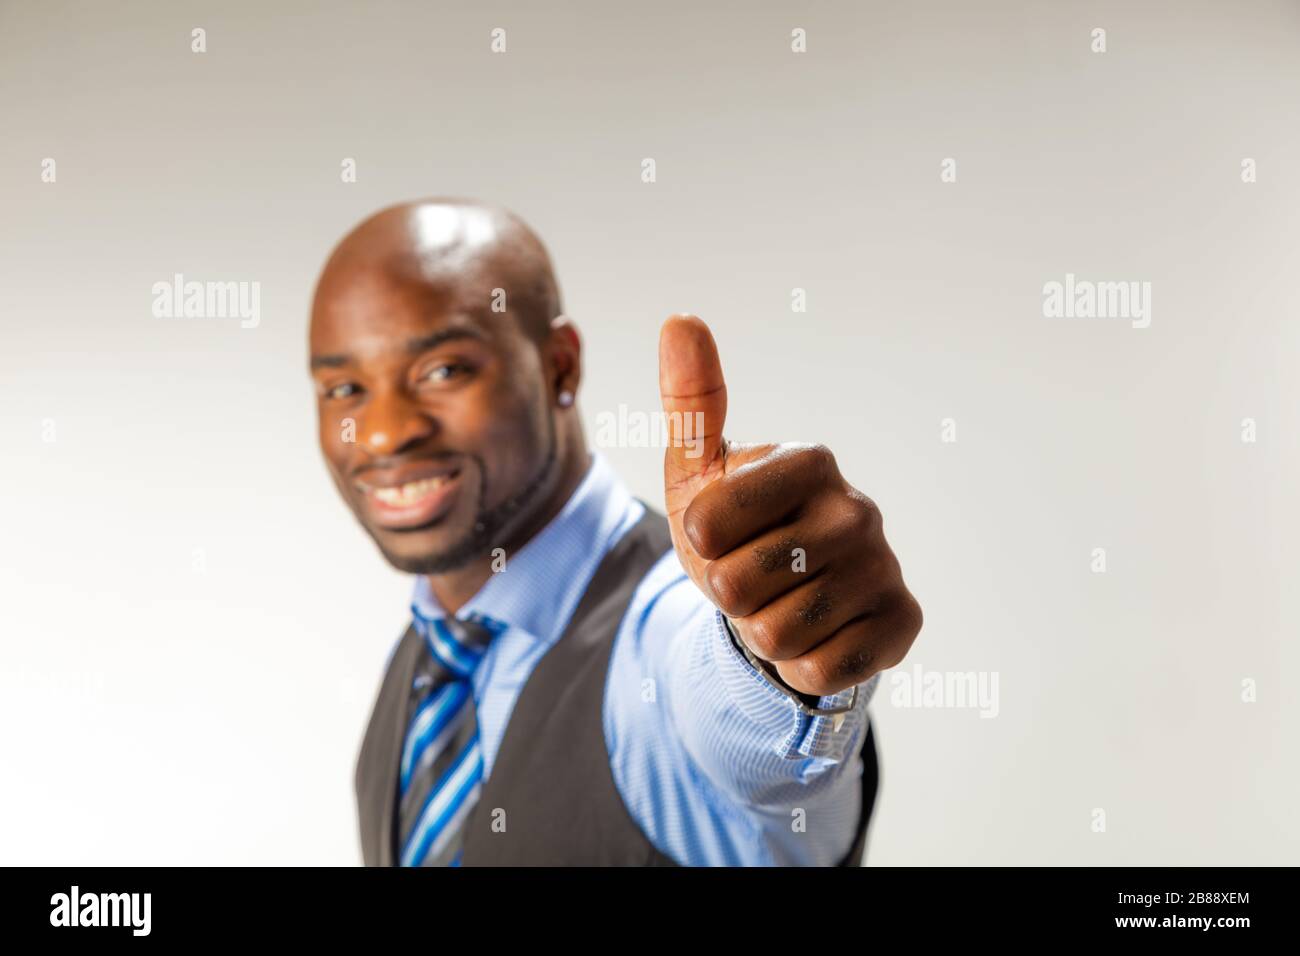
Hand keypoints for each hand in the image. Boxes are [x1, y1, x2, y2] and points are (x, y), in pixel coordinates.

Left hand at [658, 314, 921, 697]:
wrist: (792, 598)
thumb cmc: (737, 531)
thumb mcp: (701, 475)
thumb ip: (691, 405)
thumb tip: (680, 319)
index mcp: (810, 461)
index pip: (707, 526)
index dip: (700, 545)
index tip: (723, 535)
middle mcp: (857, 507)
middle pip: (737, 588)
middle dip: (728, 597)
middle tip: (753, 578)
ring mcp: (886, 565)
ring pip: (776, 636)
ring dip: (762, 634)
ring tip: (782, 604)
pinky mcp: (903, 621)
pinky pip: (820, 670)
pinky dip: (802, 665)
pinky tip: (818, 633)